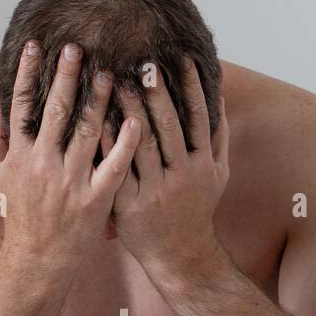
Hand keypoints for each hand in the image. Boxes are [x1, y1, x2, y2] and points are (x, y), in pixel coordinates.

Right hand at [0, 41, 139, 266]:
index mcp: (19, 155)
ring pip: (87, 132)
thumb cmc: (18, 212)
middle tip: (77, 46)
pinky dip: (126, 142)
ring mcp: (70, 182)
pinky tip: (138, 118)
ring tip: (111, 72)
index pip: (20, 106)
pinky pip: (114, 166)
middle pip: (56, 111)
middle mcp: (43, 165)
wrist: (37, 259)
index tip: (36, 45)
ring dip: (99, 99)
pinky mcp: (95, 199)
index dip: (27, 73)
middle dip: (66, 76)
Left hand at [109, 57, 228, 280]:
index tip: (181, 58)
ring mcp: (154, 191)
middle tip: (142, 63)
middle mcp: (181, 176)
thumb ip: (220, 137)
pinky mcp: (129, 204)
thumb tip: (220, 95)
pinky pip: (115, 167)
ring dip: (128, 111)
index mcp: (202, 164)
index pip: (199, 117)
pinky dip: (106, 142)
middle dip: (156, 93)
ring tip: (117, 81)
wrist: (180, 257)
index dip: (191, 87)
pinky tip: (96, 119)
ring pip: (140, 144)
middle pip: (167, 127)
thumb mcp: (218, 175)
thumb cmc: (197, 210)